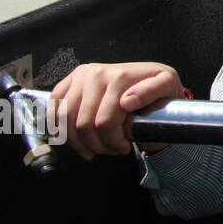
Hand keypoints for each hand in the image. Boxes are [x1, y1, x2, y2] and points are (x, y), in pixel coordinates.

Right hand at [50, 62, 182, 158]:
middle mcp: (96, 73)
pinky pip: (54, 109)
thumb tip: (127, 101)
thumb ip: (152, 91)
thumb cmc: (159, 89)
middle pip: (84, 124)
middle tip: (112, 150)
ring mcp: (81, 76)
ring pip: (65, 121)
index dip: (113, 142)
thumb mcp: (168, 86)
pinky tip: (76, 139)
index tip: (125, 147)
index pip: (104, 122)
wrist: (149, 80)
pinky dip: (60, 129)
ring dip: (79, 142)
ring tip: (96, 147)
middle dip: (98, 145)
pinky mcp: (70, 81)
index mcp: (119, 76)